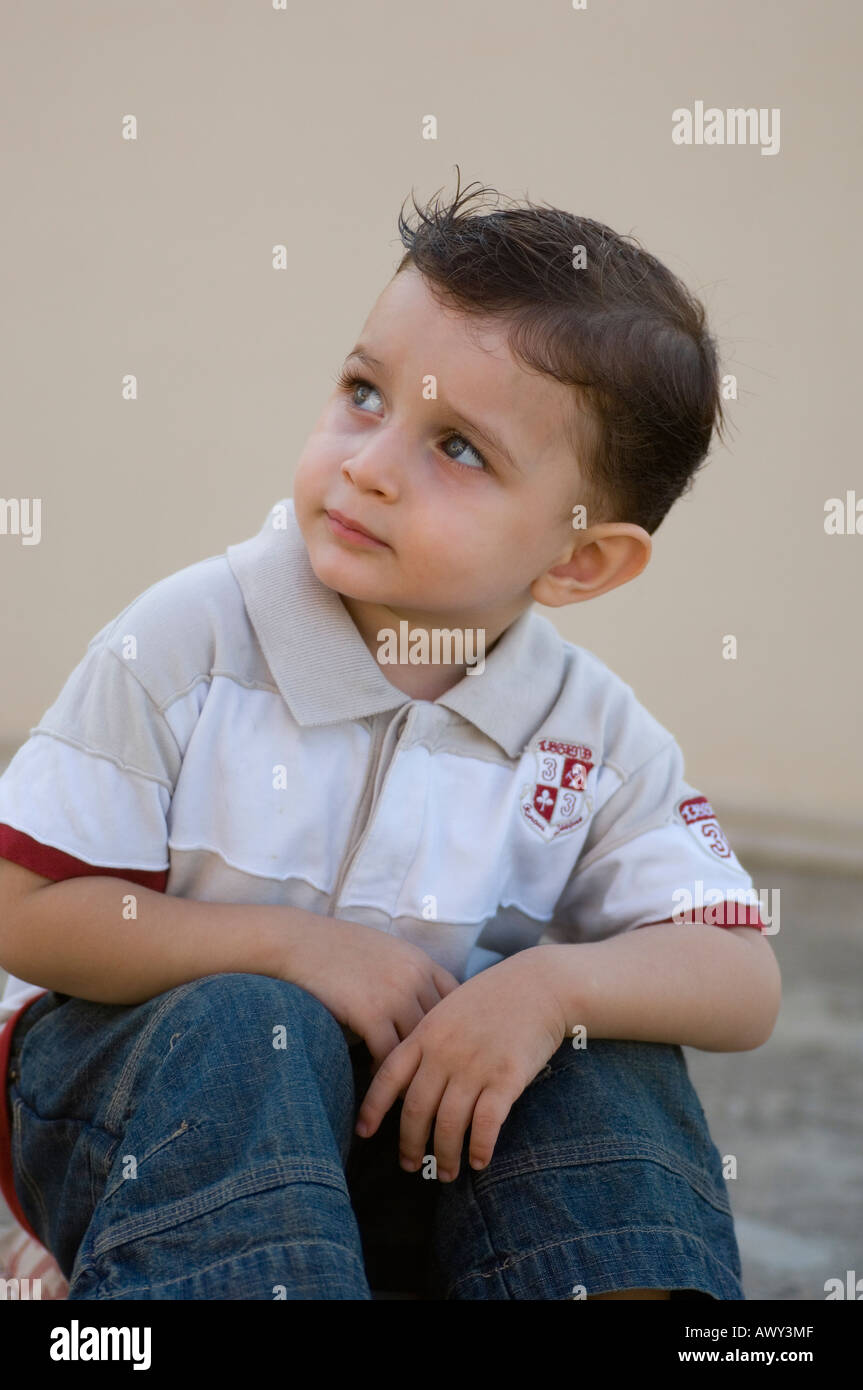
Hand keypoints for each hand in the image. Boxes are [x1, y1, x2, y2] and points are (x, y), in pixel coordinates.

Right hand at [275, 917, 459, 1068]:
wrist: (298, 941)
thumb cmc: (337, 948)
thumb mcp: (385, 951)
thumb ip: (408, 975)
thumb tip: (420, 1007)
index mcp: (422, 961)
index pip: (456, 1002)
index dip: (454, 1028)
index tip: (448, 1048)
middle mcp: (416, 977)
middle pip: (442, 1029)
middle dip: (439, 1055)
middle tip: (434, 1081)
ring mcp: (396, 996)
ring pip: (418, 1047)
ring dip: (413, 1071)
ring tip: (407, 1090)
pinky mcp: (371, 1014)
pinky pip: (389, 1056)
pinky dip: (385, 1073)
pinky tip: (375, 1078)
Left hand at [354, 947, 568, 1180]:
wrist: (540, 984)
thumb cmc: (494, 997)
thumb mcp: (449, 1007)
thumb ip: (429, 1037)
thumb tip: (409, 1074)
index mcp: (427, 1033)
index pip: (389, 1076)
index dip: (373, 1107)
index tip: (363, 1132)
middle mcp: (445, 1052)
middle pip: (415, 1109)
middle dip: (410, 1144)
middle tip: (411, 1166)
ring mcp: (475, 1065)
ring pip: (448, 1124)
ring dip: (445, 1155)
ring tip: (447, 1172)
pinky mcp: (507, 1077)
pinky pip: (486, 1124)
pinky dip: (479, 1148)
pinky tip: (479, 1161)